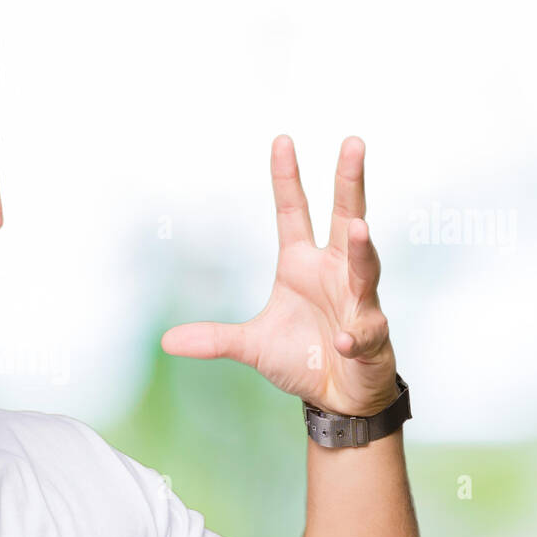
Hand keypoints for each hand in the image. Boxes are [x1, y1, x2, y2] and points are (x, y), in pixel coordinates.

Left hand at [161, 135, 397, 415]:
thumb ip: (214, 338)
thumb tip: (165, 341)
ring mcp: (357, 301)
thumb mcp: (251, 346)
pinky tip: (343, 340)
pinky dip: (353, 336)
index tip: (281, 140)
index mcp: (301, 265)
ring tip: (357, 229)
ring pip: (364, 267)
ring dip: (360, 250)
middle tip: (352, 143)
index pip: (294, 212)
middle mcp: (334, 273)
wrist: (337, 396)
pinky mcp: (370, 337)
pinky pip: (362, 332)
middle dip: (349, 182)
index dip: (286, 179)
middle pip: (344, 217)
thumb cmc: (302, 357)